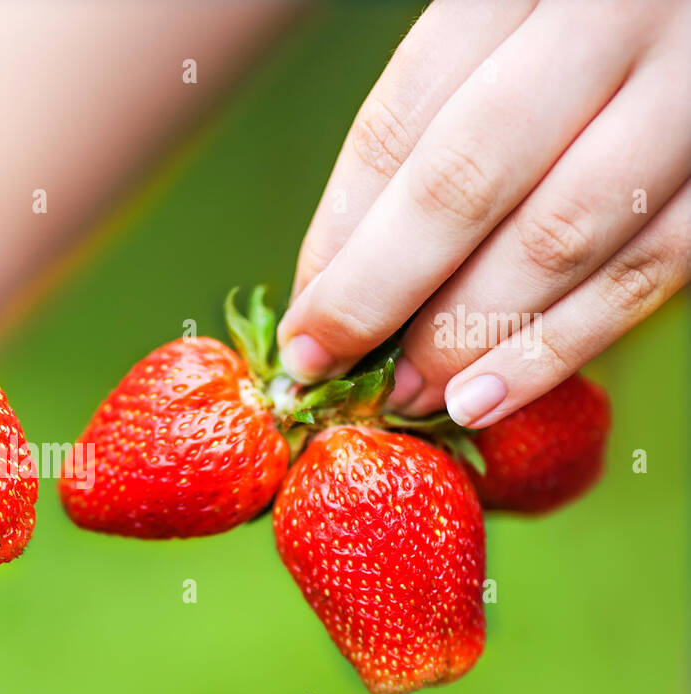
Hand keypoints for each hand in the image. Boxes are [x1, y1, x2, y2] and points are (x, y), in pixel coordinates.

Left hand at [278, 0, 689, 426]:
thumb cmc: (587, 21)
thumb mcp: (506, 23)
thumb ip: (439, 116)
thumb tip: (337, 270)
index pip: (401, 122)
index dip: (337, 237)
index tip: (300, 321)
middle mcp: (611, 17)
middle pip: (464, 181)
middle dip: (378, 295)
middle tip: (324, 369)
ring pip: (558, 239)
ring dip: (464, 339)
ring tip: (404, 400)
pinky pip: (649, 271)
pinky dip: (559, 347)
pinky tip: (485, 398)